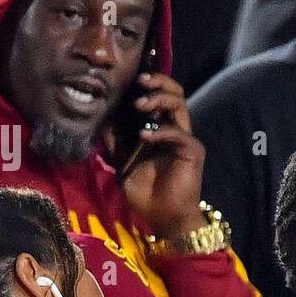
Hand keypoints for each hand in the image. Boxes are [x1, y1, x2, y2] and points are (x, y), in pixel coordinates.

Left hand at [115, 71, 208, 238]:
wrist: (163, 217)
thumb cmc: (146, 195)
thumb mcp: (122, 164)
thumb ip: (116, 143)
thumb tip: (102, 121)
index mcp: (158, 130)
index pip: (157, 98)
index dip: (147, 85)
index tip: (129, 79)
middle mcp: (173, 130)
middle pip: (174, 93)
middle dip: (158, 82)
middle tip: (140, 81)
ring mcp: (184, 138)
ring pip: (179, 104)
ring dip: (159, 98)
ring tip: (140, 104)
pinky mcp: (192, 149)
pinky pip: (178, 132)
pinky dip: (160, 131)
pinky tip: (144, 136)